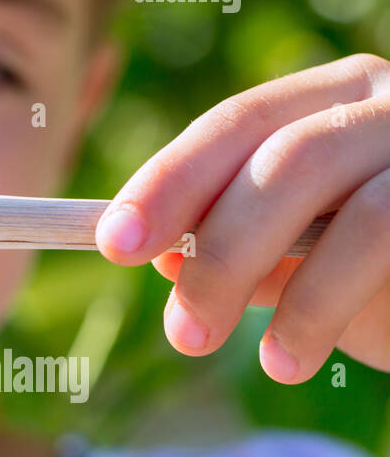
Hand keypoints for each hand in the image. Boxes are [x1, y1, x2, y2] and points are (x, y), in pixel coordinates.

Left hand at [95, 53, 389, 382]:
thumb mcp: (310, 252)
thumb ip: (248, 248)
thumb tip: (163, 260)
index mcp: (335, 97)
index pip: (237, 123)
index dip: (169, 180)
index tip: (111, 242)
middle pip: (282, 160)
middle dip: (215, 247)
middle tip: (177, 328)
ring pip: (346, 209)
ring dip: (273, 290)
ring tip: (232, 355)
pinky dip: (323, 309)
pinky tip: (285, 359)